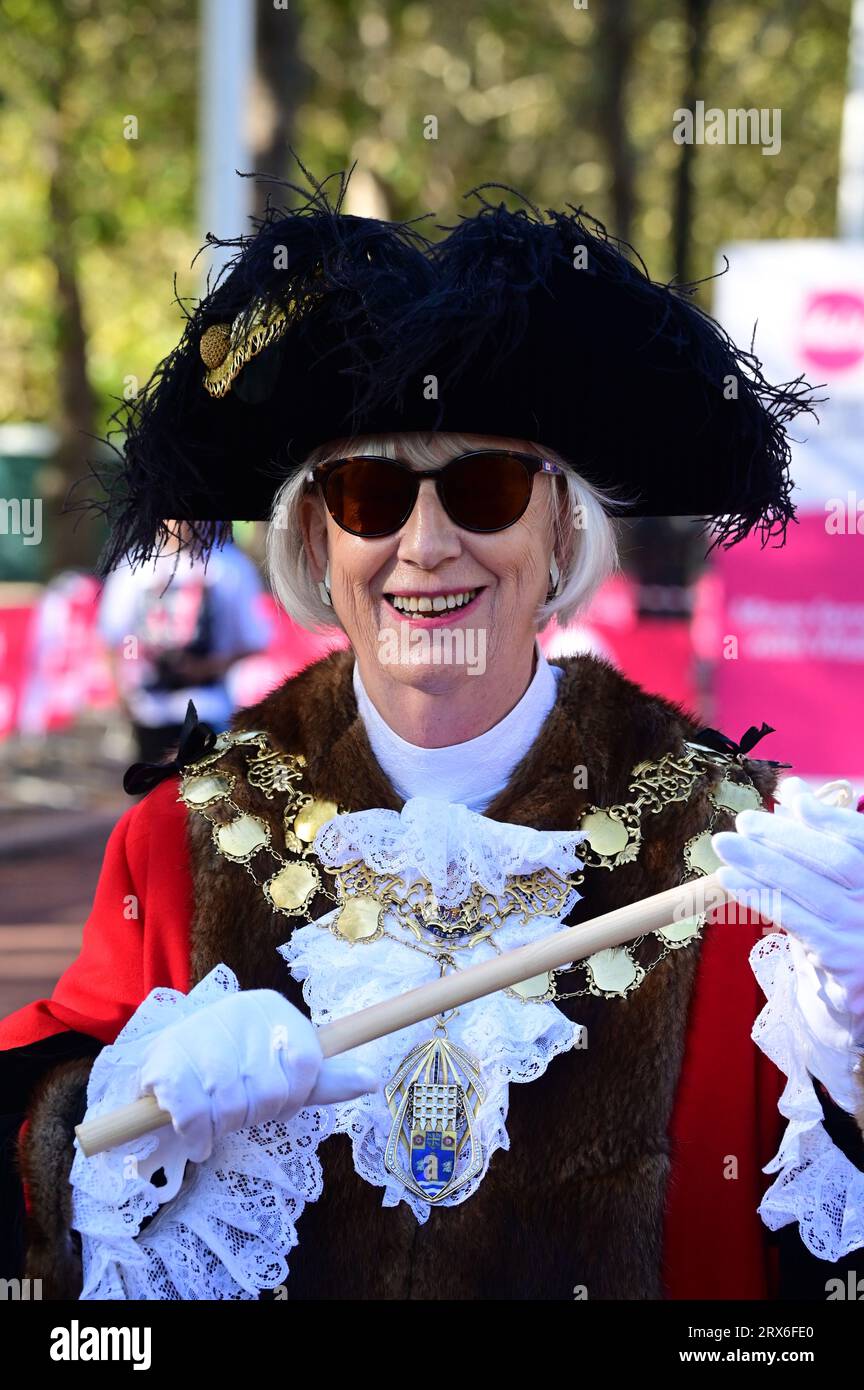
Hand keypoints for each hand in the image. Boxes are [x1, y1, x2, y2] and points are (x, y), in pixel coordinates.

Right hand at [138, 989, 377, 1162]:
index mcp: (271, 1007)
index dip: (294, 1096)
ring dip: (225, 1128)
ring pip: (233, 1108)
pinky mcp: (165, 1064)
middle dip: (255, 1115)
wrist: (163, 1060)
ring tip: (215, 1116)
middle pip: (270, 1092)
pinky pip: (195, 1118)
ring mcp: (199, 1035)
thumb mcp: (280, 1067)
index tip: (278, 1100)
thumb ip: (325, 1079)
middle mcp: (237, 1011)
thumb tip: (372, 1082)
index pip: (306, 1063)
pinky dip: (198, 1137)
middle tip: (239, 1109)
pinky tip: (196, 1132)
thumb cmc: (232, 1065)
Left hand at [712, 777, 863, 1038]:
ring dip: (763, 863)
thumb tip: (793, 789)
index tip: (794, 800)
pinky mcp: (840, 958)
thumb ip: (821, 832)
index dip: (831, 817)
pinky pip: (794, 920)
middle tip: (745, 821)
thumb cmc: (841, 917)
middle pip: (837, 860)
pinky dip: (759, 896)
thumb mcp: (837, 875)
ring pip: (811, 889)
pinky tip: (731, 879)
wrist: (853, 985)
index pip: (861, 839)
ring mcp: (862, 930)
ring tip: (725, 845)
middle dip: (787, 835)